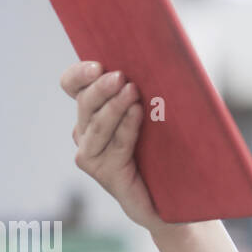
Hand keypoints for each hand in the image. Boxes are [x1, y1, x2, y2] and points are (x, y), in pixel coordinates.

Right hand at [61, 60, 165, 231]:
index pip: (73, 86)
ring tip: (131, 90)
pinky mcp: (107, 173)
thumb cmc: (171, 147)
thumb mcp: (160, 110)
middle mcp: (87, 132)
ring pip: (96, 125)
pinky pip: (115, 145)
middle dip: (100, 88)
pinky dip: (125, 126)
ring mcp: (93, 155)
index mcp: (94, 111)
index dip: (79, 75)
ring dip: (112, 106)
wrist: (178, 195)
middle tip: (120, 76)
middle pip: (84, 103)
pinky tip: (136, 112)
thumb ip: (150, 86)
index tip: (97, 65)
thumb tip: (162, 56)